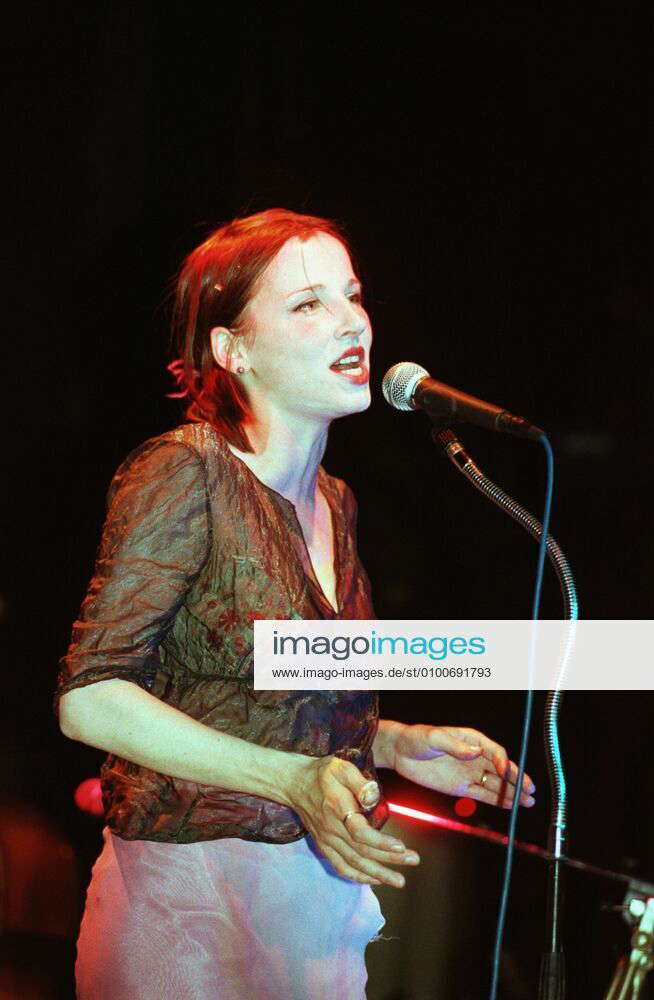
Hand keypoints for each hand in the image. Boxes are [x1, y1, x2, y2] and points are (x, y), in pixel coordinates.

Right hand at [287, 755, 419, 888]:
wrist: (294, 783)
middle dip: (389, 859)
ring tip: (399, 880)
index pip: (359, 832)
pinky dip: (358, 877)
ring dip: (378, 874)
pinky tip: (376, 880)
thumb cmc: (322, 773)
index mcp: (337, 808)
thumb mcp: (340, 767)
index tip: (400, 846)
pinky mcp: (325, 846)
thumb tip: (374, 797)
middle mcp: (331, 829)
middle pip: (362, 851)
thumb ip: (359, 782)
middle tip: (414, 860)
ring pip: (354, 863)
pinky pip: (341, 867)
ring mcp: (327, 840)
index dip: (380, 842)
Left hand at [389, 723, 535, 808]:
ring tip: (528, 801)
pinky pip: (483, 794)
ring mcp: (469, 773)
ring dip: (512, 792)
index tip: (505, 771)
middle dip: (516, 779)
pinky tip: (511, 805)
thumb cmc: (416, 738)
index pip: (494, 751)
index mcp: (472, 739)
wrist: (401, 752)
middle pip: (501, 769)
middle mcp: (475, 756)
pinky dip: (497, 800)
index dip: (503, 762)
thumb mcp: (433, 737)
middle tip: (530, 789)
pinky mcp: (462, 787)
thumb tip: (475, 751)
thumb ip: (454, 745)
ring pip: (496, 784)